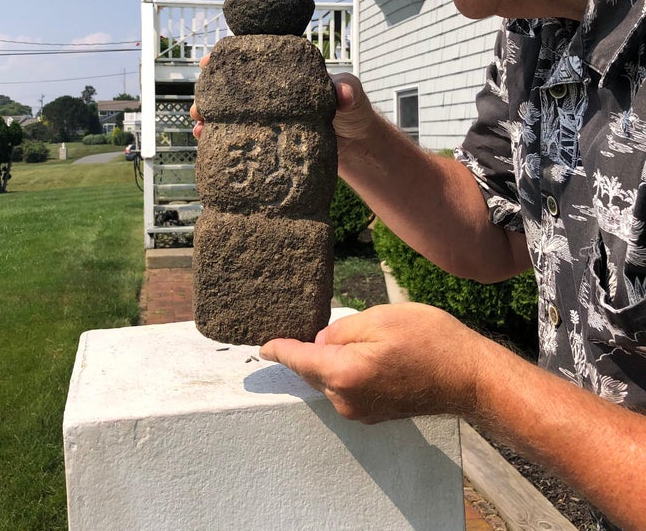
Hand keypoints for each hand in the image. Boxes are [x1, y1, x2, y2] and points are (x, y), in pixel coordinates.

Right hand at [191, 67, 374, 140]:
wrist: (358, 148)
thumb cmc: (355, 113)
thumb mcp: (353, 99)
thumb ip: (348, 92)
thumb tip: (343, 93)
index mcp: (287, 72)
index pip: (254, 58)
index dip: (228, 59)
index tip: (207, 63)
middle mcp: (272, 93)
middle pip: (233, 88)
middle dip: (210, 93)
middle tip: (199, 107)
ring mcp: (267, 116)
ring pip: (231, 112)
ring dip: (211, 118)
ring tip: (200, 128)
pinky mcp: (266, 139)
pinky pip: (239, 136)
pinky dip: (221, 139)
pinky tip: (207, 144)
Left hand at [260, 304, 482, 423]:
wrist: (470, 378)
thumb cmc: (428, 340)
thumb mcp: (380, 319)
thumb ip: (342, 330)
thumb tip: (321, 340)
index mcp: (343, 373)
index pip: (299, 360)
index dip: (279, 350)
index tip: (262, 347)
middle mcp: (346, 400)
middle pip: (314, 371)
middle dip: (306, 352)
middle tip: (299, 328)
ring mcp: (361, 411)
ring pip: (331, 380)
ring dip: (329, 361)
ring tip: (341, 337)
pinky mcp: (376, 413)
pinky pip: (348, 389)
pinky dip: (345, 372)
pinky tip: (359, 355)